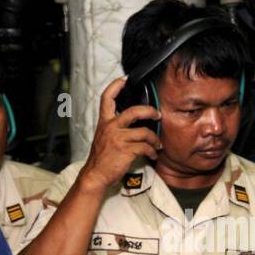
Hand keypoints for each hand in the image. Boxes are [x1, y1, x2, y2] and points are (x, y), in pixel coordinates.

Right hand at [79, 77, 161, 194]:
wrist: (95, 175)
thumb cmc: (101, 158)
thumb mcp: (103, 137)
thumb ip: (114, 127)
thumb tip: (133, 122)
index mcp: (104, 122)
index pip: (107, 98)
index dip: (116, 86)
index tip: (125, 80)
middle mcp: (111, 127)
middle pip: (133, 111)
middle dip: (149, 111)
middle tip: (157, 114)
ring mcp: (118, 139)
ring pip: (144, 132)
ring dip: (155, 139)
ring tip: (158, 144)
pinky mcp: (125, 151)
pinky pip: (145, 147)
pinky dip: (152, 151)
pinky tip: (153, 155)